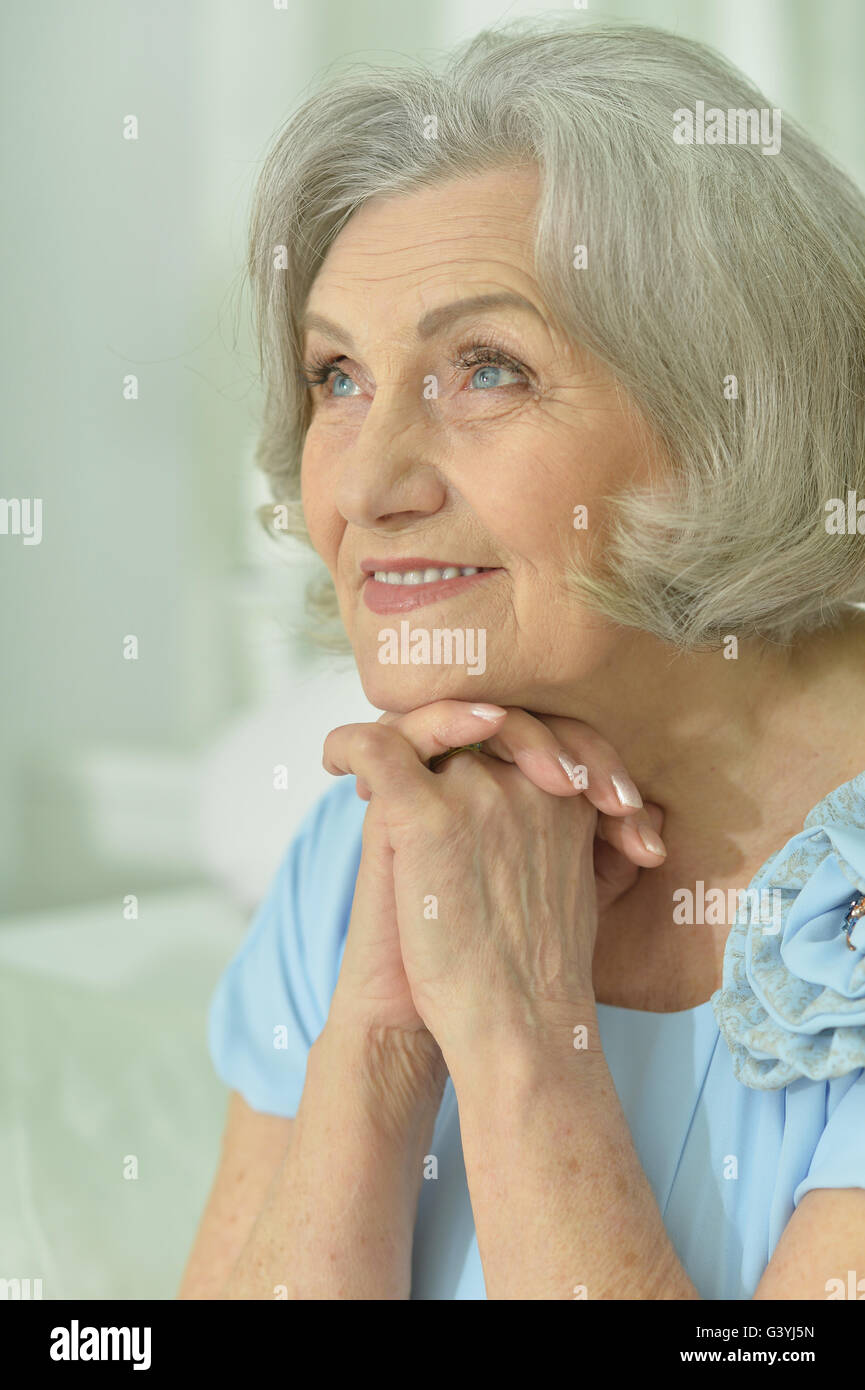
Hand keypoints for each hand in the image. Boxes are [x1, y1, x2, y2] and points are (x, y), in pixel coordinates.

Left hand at [324, 705, 665, 1060]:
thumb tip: (515, 817)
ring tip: (368, 771)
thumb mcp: (570, 888)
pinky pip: (376, 748)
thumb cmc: (536, 975)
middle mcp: (532, 783)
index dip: (495, 736)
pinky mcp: (427, 818)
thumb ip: (548, 838)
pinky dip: (347, 746)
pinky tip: (332, 761)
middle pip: (477, 722)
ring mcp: (481, 795)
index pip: (530, 731)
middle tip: (410, 761)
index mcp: (569, 800)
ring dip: (394, 742)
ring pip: (425, 729)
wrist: (516, 1030)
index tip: (465, 758)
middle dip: (445, 731)